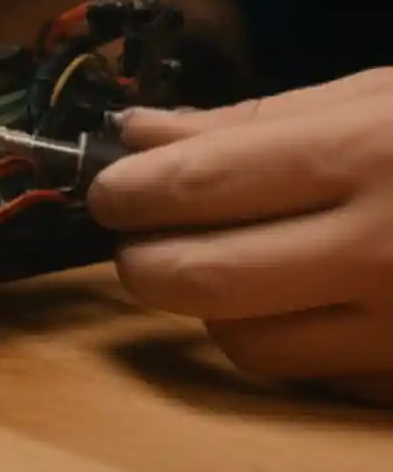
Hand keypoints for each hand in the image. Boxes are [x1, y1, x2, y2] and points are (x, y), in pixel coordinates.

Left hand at [87, 68, 392, 404]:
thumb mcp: (377, 98)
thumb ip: (254, 121)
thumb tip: (140, 132)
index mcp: (369, 157)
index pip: (200, 185)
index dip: (128, 189)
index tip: (107, 186)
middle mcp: (384, 250)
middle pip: (204, 278)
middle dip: (140, 257)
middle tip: (132, 234)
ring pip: (244, 343)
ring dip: (205, 304)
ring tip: (215, 258)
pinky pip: (309, 373)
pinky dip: (275, 337)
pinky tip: (288, 296)